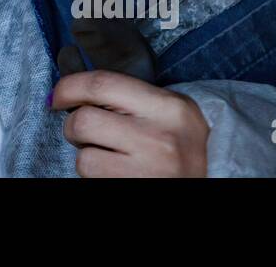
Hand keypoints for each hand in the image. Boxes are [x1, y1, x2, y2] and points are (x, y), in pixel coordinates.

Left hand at [51, 69, 208, 176]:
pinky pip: (93, 180)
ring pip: (84, 158)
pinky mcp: (135, 191)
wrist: (216, 178)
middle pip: (84, 121)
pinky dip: (97, 175)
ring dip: (87, 156)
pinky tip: (116, 171)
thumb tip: (71, 92)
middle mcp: (158, 139)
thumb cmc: (186, 142)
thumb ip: (128, 97)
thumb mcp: (169, 110)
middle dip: (74, 126)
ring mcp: (148, 171)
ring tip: (108, 155)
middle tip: (85, 131)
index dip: (69, 86)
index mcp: (167, 107)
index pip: (102, 84)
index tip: (58, 95)